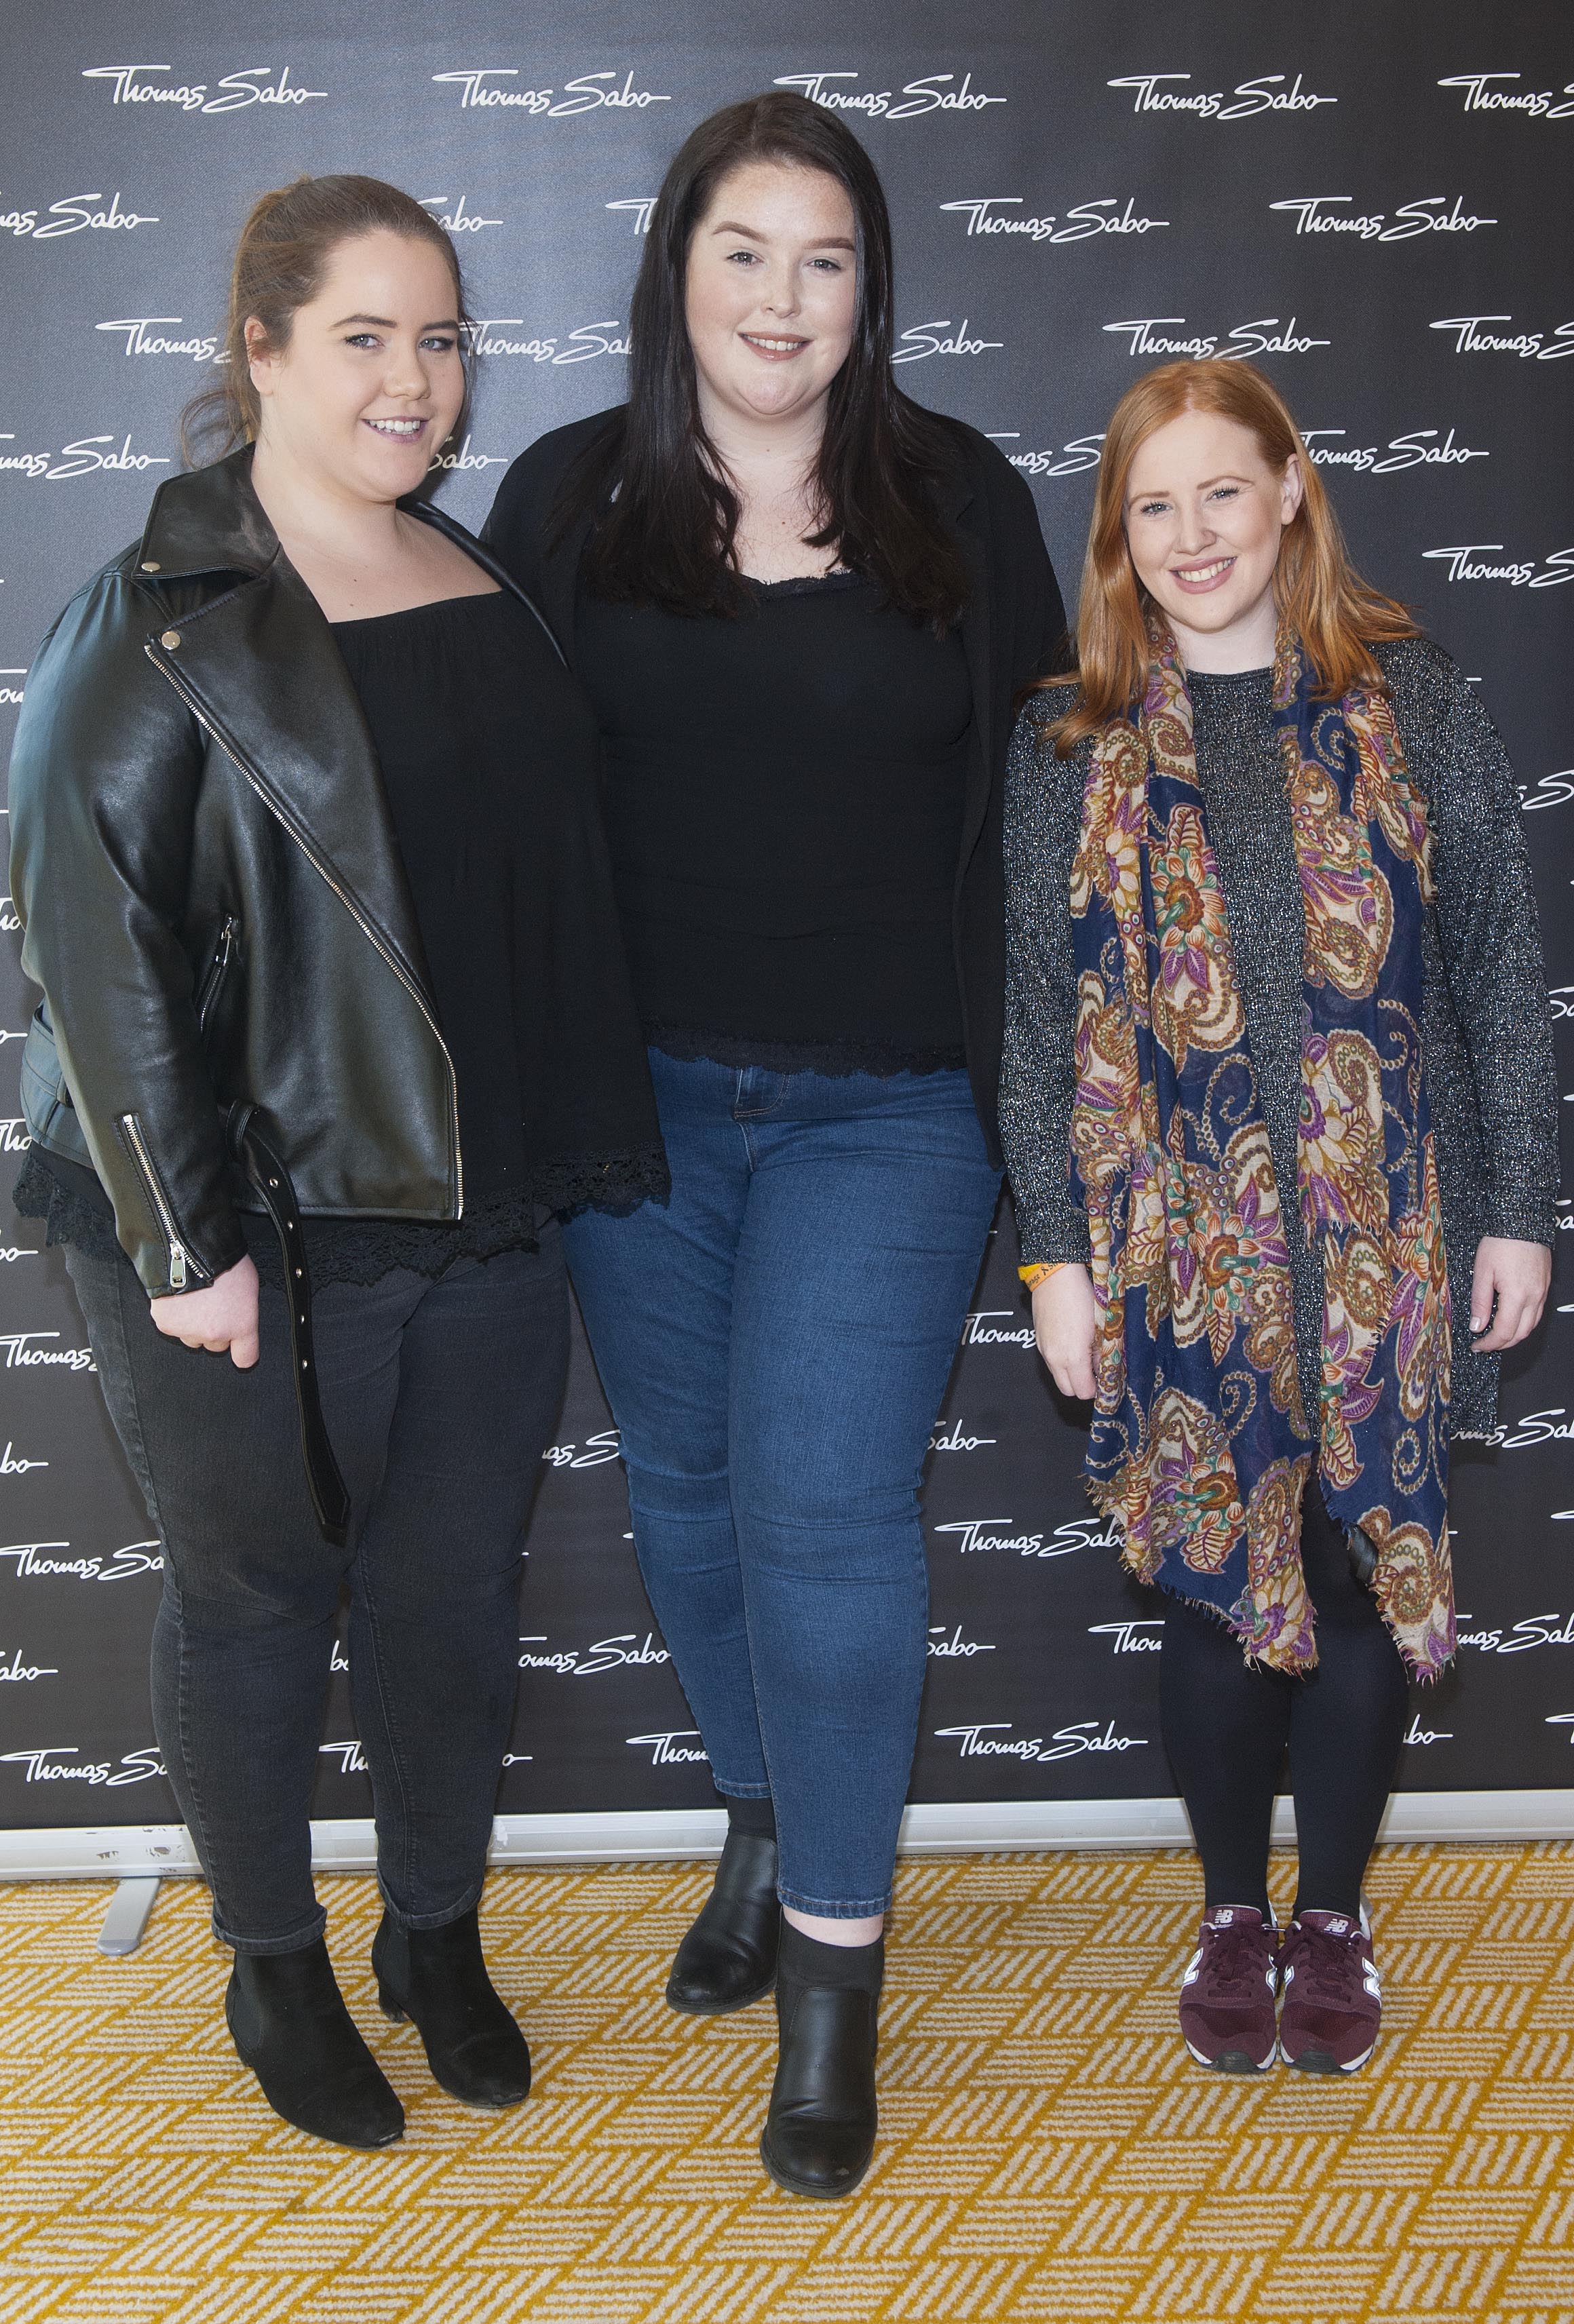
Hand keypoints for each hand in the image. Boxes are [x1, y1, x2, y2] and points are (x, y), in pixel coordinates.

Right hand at [150, 1252, 259, 1367]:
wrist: (188, 1251)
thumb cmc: (223, 1262)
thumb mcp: (249, 1284)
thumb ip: (244, 1309)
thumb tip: (239, 1316)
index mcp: (241, 1325)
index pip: (245, 1357)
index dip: (242, 1352)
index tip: (240, 1351)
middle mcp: (215, 1334)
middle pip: (216, 1345)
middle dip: (215, 1330)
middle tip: (213, 1307)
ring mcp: (189, 1332)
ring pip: (193, 1339)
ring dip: (194, 1326)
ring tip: (195, 1301)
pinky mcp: (167, 1325)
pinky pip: (173, 1328)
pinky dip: (175, 1317)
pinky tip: (180, 1299)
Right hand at [1031, 1263, 1096, 1399]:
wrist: (1055, 1275)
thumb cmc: (1082, 1296)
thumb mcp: (1101, 1326)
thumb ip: (1103, 1352)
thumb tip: (1104, 1366)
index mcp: (1073, 1357)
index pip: (1084, 1391)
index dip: (1096, 1389)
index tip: (1105, 1379)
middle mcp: (1055, 1358)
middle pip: (1068, 1391)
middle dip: (1082, 1386)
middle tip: (1095, 1372)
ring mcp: (1044, 1350)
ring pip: (1057, 1377)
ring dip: (1071, 1375)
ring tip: (1085, 1357)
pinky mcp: (1038, 1340)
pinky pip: (1050, 1362)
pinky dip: (1062, 1362)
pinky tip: (1072, 1345)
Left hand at [1469, 1236, 1551, 1353]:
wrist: (1521, 1220)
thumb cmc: (1500, 1242)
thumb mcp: (1482, 1272)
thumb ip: (1479, 1302)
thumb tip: (1477, 1327)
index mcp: (1517, 1295)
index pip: (1504, 1332)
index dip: (1489, 1344)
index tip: (1477, 1346)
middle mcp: (1535, 1296)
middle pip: (1521, 1333)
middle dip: (1502, 1344)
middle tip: (1484, 1344)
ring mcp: (1543, 1291)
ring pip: (1532, 1324)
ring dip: (1515, 1334)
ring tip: (1495, 1334)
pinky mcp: (1545, 1284)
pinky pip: (1537, 1312)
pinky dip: (1524, 1321)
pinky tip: (1510, 1318)